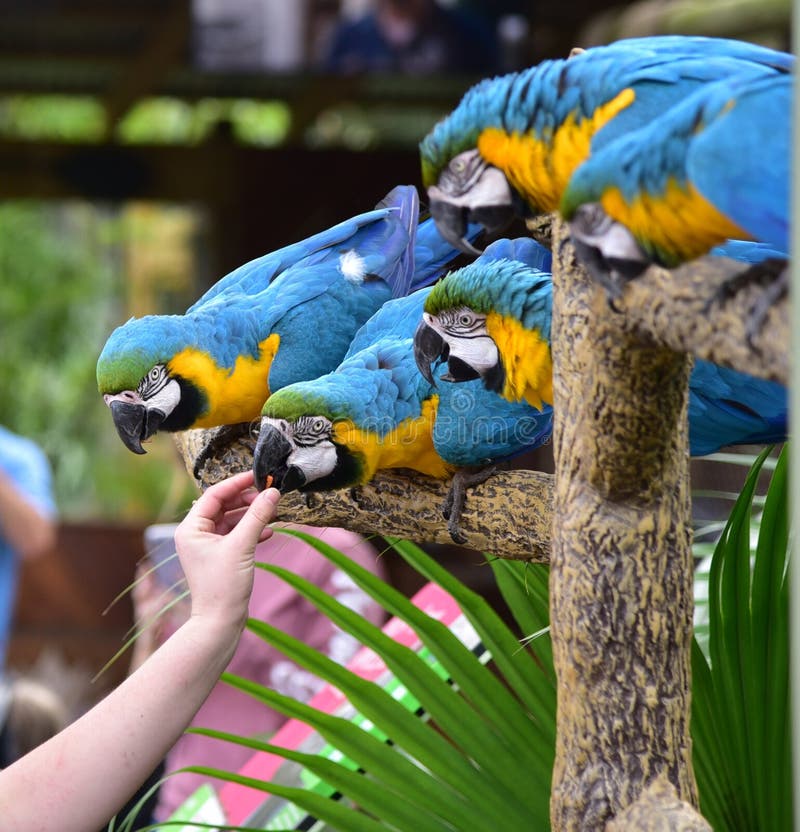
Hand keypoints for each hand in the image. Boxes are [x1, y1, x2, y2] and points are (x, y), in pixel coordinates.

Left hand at [173, 471, 280, 632]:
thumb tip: (273, 492)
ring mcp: (208, 546)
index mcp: (191, 528)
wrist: (220, 622)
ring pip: (232, 519)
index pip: (214, 495)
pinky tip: (269, 531)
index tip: (258, 476)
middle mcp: (196, 534)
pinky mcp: (221, 556)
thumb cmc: (223, 586)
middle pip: (224, 505)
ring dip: (252, 515)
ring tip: (273, 511)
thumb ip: (257, 516)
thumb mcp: (242, 546)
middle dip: (247, 499)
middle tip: (269, 494)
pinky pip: (237, 534)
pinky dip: (252, 530)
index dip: (237, 483)